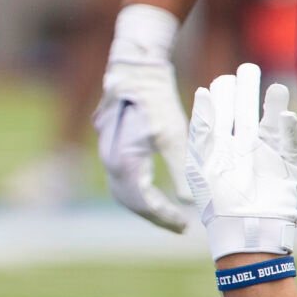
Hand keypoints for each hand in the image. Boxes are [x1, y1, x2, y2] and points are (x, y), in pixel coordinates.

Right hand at [94, 4, 190, 232]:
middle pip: (132, 204)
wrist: (133, 70)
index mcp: (124, 164)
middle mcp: (110, 165)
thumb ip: (180, 168)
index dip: (165, 217)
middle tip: (180, 226)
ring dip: (146, 207)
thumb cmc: (155, 99)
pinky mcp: (111, 151)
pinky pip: (122, 182)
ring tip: (168, 215)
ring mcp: (107, 157)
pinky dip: (139, 194)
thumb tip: (189, 201)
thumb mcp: (174, 133)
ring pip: (125, 195)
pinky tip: (154, 194)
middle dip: (156, 217)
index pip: (144, 203)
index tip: (185, 225)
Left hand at [187, 62, 296, 260]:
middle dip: (245, 93)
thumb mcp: (202, 163)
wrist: (245, 229)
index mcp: (218, 150)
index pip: (220, 117)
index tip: (222, 79)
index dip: (221, 98)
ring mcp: (264, 156)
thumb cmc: (218, 201)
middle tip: (247, 69)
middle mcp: (240, 150)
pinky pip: (289, 142)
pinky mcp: (284, 166)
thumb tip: (203, 92)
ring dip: (271, 104)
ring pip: (268, 123)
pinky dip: (288, 127)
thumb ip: (202, 128)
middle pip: (245, 114)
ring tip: (273, 87)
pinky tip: (285, 111)